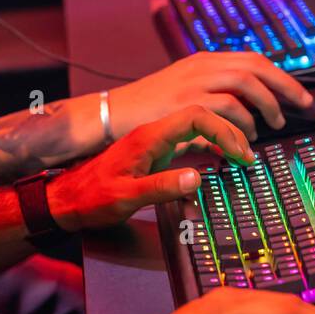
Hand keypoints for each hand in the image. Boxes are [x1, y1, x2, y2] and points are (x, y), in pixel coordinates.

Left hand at [46, 105, 253, 230]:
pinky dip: (210, 144)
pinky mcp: (155, 151)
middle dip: (230, 131)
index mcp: (149, 136)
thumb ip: (161, 187)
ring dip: (222, 135)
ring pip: (198, 125)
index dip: (223, 130)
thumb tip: (196, 179)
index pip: (196, 116)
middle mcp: (154, 132)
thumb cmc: (91, 197)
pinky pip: (190, 138)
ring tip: (242, 154)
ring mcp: (155, 140)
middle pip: (202, 117)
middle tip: (248, 156)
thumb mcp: (126, 197)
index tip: (240, 152)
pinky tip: (221, 156)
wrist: (66, 197)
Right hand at [107, 52, 313, 141]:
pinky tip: (244, 139)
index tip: (299, 95)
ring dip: (264, 105)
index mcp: (204, 62)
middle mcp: (202, 66)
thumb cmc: (149, 111)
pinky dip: (241, 124)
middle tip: (301, 106)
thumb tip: (245, 123)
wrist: (114, 113)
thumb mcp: (185, 98)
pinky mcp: (185, 101)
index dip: (281, 76)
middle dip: (284, 86)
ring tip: (271, 126)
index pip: (252, 60)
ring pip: (244, 83)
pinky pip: (225, 108)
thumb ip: (215, 104)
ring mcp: (194, 81)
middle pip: (255, 66)